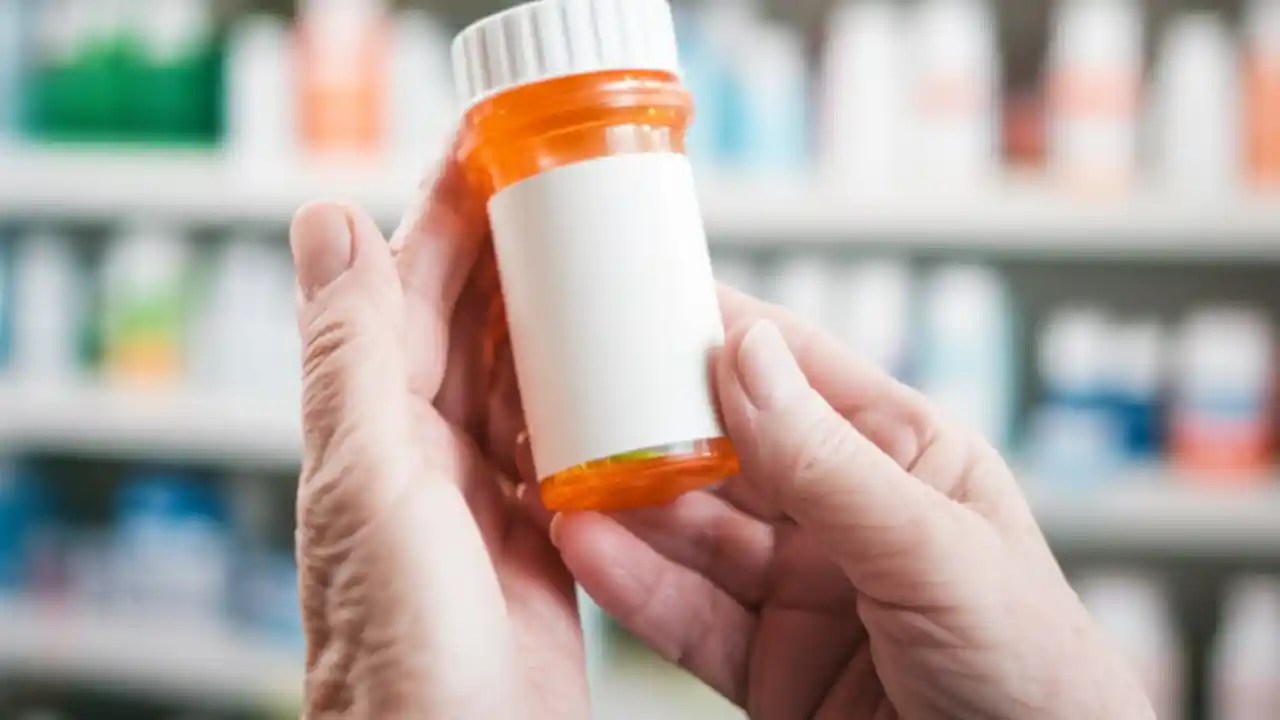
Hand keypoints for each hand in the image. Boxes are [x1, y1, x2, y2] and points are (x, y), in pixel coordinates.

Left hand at [289, 162, 587, 717]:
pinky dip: (592, 405)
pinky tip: (621, 372)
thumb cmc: (401, 651)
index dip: (446, 219)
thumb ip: (353, 353)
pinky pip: (567, 450)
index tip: (491, 151)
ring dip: (557, 324)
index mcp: (371, 432)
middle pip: (469, 331)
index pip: (406, 296)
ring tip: (606, 263)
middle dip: (512, 259)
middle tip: (568, 191)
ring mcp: (483, 502)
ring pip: (522, 385)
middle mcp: (421, 460)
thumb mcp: (370, 483)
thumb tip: (326, 223)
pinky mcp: (540, 544)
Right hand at [554, 291, 1155, 719]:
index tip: (636, 297)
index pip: (792, 370)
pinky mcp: (766, 664)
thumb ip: (830, 462)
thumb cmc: (1035, 669)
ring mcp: (798, 590)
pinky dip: (631, 585)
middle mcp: (840, 513)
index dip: (715, 332)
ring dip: (625, 504)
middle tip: (568, 388)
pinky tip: (584, 550)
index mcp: (900, 455)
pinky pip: (685, 616)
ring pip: (691, 532)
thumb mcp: (934, 550)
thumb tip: (747, 354)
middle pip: (723, 449)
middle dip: (647, 420)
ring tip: (556, 470)